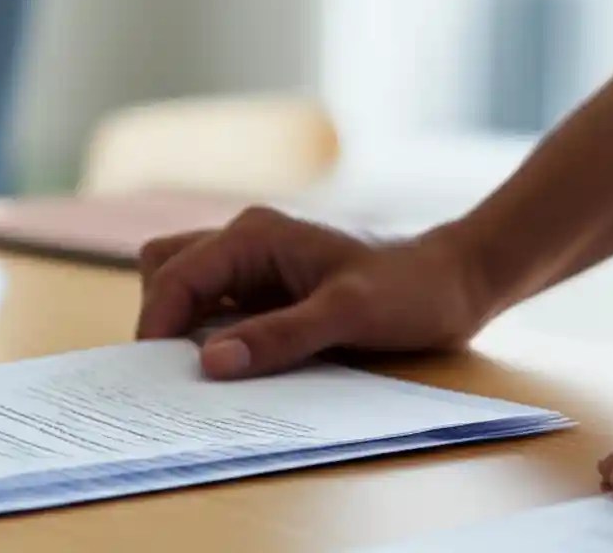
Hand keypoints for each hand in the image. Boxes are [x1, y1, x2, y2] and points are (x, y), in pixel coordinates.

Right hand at [136, 206, 495, 379]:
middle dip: (162, 317)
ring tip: (202, 372)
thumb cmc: (411, 289)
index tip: (155, 377)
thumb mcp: (348, 317)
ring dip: (184, 325)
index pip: (175, 275)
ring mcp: (256, 264)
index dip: (156, 325)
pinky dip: (210, 334)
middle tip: (177, 371)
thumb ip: (278, 337)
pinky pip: (218, 306)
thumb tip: (211, 362)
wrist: (457, 280)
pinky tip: (232, 367)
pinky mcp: (269, 288)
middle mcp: (246, 241)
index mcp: (254, 235)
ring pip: (187, 284)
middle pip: (166, 269)